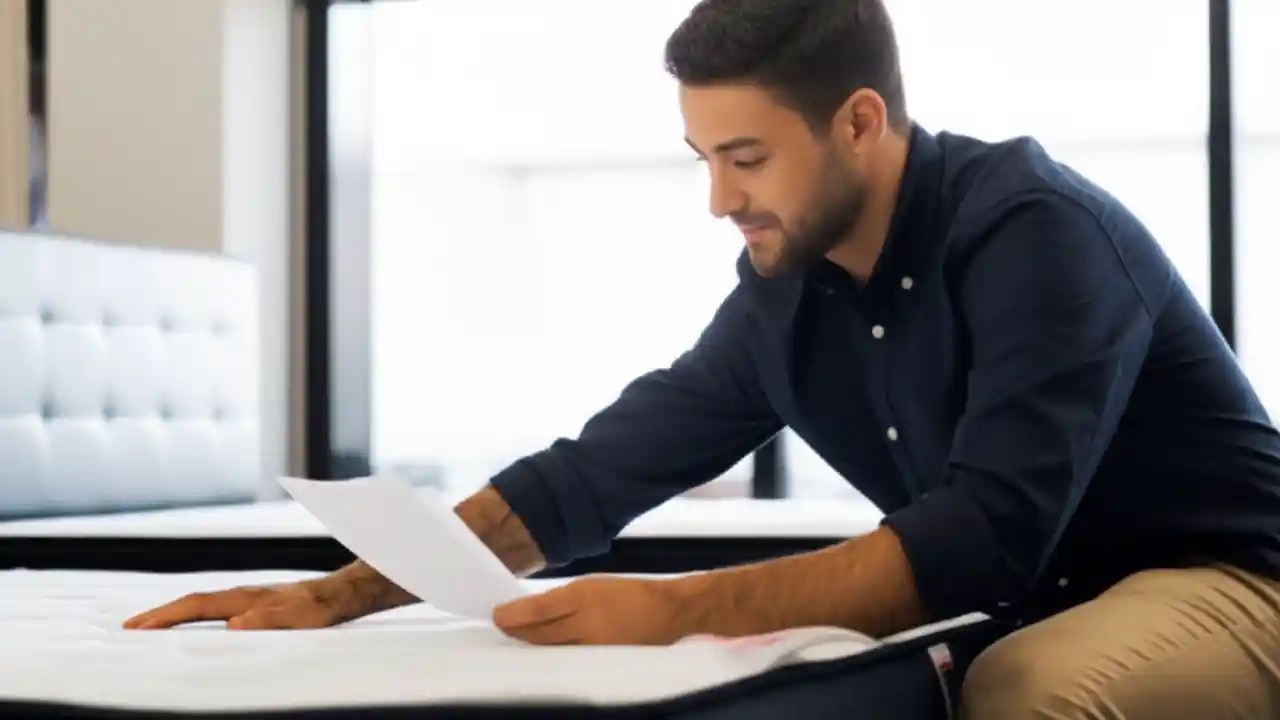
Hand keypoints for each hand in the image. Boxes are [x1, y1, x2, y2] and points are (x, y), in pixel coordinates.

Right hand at [122, 578, 355, 629]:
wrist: (339, 594)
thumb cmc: (320, 609)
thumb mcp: (300, 618)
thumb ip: (269, 620)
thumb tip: (234, 625)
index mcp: (246, 598)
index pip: (197, 606)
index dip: (166, 616)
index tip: (138, 627)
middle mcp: (242, 595)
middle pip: (192, 603)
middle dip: (160, 614)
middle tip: (128, 628)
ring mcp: (246, 597)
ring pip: (202, 604)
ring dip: (174, 614)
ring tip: (149, 627)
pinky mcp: (253, 604)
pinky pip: (213, 609)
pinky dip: (193, 615)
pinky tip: (190, 624)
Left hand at [492, 575, 695, 644]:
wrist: (668, 611)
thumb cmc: (631, 592)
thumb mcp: (594, 583)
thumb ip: (565, 597)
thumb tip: (535, 608)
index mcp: (585, 596)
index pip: (540, 608)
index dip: (514, 614)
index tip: (497, 614)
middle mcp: (587, 622)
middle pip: (542, 632)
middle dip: (517, 630)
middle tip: (501, 625)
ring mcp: (595, 645)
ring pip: (553, 648)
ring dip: (531, 643)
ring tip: (516, 637)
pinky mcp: (603, 661)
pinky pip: (569, 657)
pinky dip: (553, 653)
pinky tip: (542, 650)